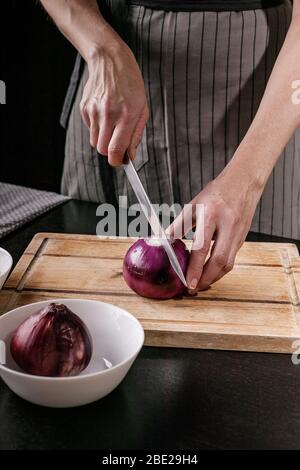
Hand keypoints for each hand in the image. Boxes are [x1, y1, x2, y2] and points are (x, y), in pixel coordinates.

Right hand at [80, 44, 148, 165]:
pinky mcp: (84, 108)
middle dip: (110, 152)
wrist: (110, 60)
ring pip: (95, 142)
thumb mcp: (142, 109)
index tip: (120, 162)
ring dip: (104, 140)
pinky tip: (105, 113)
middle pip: (102, 150)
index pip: (115, 150)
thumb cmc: (131, 85)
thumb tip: (130, 157)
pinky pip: (90, 129)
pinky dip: (98, 128)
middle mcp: (108, 114)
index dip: (117, 161)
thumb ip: (135, 135)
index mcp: (126, 115)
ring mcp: (94, 111)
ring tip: (112, 125)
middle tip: (118, 144)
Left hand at [168, 169, 263, 293]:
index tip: (188, 282)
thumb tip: (164, 240)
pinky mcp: (243, 238)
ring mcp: (238, 234)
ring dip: (214, 277)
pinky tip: (211, 271)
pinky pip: (232, 258)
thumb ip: (179, 224)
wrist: (243, 182)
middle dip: (206, 279)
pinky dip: (221, 268)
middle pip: (220, 261)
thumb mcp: (194, 204)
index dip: (195, 268)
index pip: (202, 248)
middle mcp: (227, 226)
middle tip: (194, 288)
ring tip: (201, 283)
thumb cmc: (217, 192)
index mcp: (211, 216)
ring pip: (229, 263)